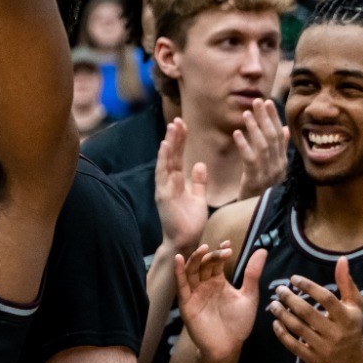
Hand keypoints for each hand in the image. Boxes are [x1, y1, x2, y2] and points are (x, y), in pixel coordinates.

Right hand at [155, 118, 210, 252]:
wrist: (185, 242)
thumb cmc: (191, 223)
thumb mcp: (198, 198)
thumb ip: (198, 182)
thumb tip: (200, 164)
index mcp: (176, 182)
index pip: (178, 157)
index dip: (180, 141)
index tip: (184, 125)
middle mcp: (168, 183)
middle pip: (171, 155)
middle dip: (175, 137)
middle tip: (178, 120)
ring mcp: (164, 188)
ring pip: (166, 161)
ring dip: (169, 143)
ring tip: (173, 127)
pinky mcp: (163, 195)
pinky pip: (163, 174)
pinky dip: (164, 159)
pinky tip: (166, 146)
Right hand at [174, 243, 265, 362]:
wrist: (228, 347)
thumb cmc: (238, 324)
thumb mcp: (249, 296)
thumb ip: (252, 274)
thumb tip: (263, 250)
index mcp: (218, 282)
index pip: (216, 262)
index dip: (220, 251)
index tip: (228, 243)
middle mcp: (204, 285)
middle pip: (204, 264)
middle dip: (212, 255)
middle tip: (224, 250)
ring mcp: (195, 294)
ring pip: (191, 271)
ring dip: (195, 259)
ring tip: (203, 249)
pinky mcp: (187, 304)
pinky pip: (181, 286)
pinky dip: (179, 272)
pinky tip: (179, 259)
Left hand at [234, 99, 289, 197]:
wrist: (254, 218)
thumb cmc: (260, 193)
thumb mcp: (271, 170)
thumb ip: (278, 150)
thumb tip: (285, 129)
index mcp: (282, 163)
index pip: (280, 135)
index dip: (273, 118)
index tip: (267, 102)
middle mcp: (278, 167)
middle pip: (273, 137)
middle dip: (266, 118)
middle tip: (257, 101)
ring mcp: (268, 174)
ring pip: (263, 146)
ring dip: (255, 128)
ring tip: (246, 113)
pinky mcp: (256, 181)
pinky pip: (251, 160)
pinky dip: (244, 145)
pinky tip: (236, 134)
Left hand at [270, 257, 362, 362]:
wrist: (354, 361)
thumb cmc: (352, 326)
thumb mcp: (355, 304)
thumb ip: (346, 283)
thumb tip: (342, 259)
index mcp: (347, 317)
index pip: (325, 298)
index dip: (308, 286)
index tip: (293, 278)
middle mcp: (336, 333)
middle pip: (307, 313)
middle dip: (290, 299)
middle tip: (279, 290)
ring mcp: (324, 348)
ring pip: (298, 328)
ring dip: (282, 314)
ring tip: (273, 304)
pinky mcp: (313, 359)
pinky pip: (293, 345)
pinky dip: (282, 333)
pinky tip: (275, 322)